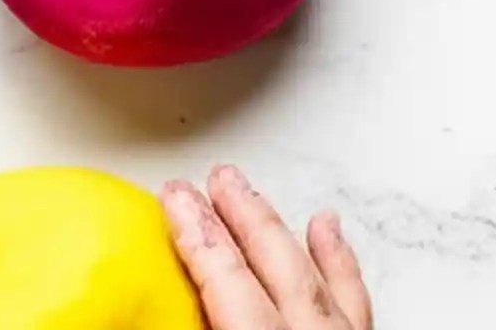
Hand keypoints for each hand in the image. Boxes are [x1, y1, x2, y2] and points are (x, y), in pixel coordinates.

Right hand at [161, 166, 372, 329]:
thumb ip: (187, 327)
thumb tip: (140, 319)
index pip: (228, 277)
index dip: (199, 232)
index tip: (178, 197)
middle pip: (275, 261)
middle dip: (242, 214)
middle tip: (217, 180)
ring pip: (316, 273)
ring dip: (282, 228)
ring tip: (256, 193)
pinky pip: (356, 300)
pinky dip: (340, 262)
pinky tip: (329, 233)